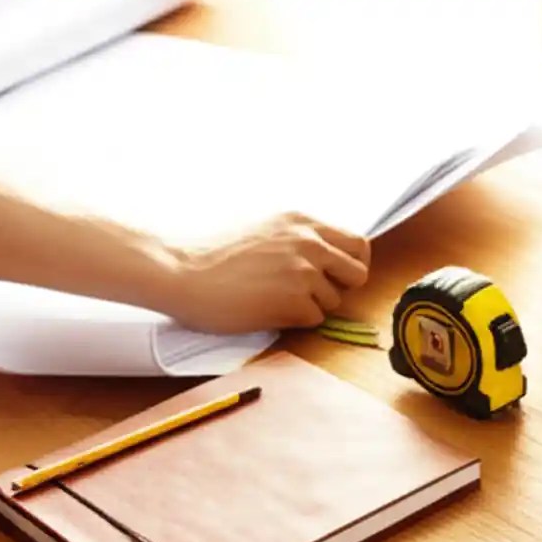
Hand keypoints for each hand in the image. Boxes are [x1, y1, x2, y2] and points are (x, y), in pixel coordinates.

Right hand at [162, 212, 370, 332]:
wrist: (183, 273)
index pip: (358, 243)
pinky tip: (267, 309)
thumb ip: (299, 238)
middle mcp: (309, 242)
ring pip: (334, 300)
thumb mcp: (266, 228)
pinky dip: (295, 320)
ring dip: (312, 306)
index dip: (350, 263)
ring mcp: (304, 272)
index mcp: (304, 221)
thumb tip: (328, 257)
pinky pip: (314, 320)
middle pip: (358, 273)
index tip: (337, 274)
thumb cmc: (215, 255)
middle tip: (314, 293)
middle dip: (342, 287)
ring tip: (275, 299)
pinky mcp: (294, 301)